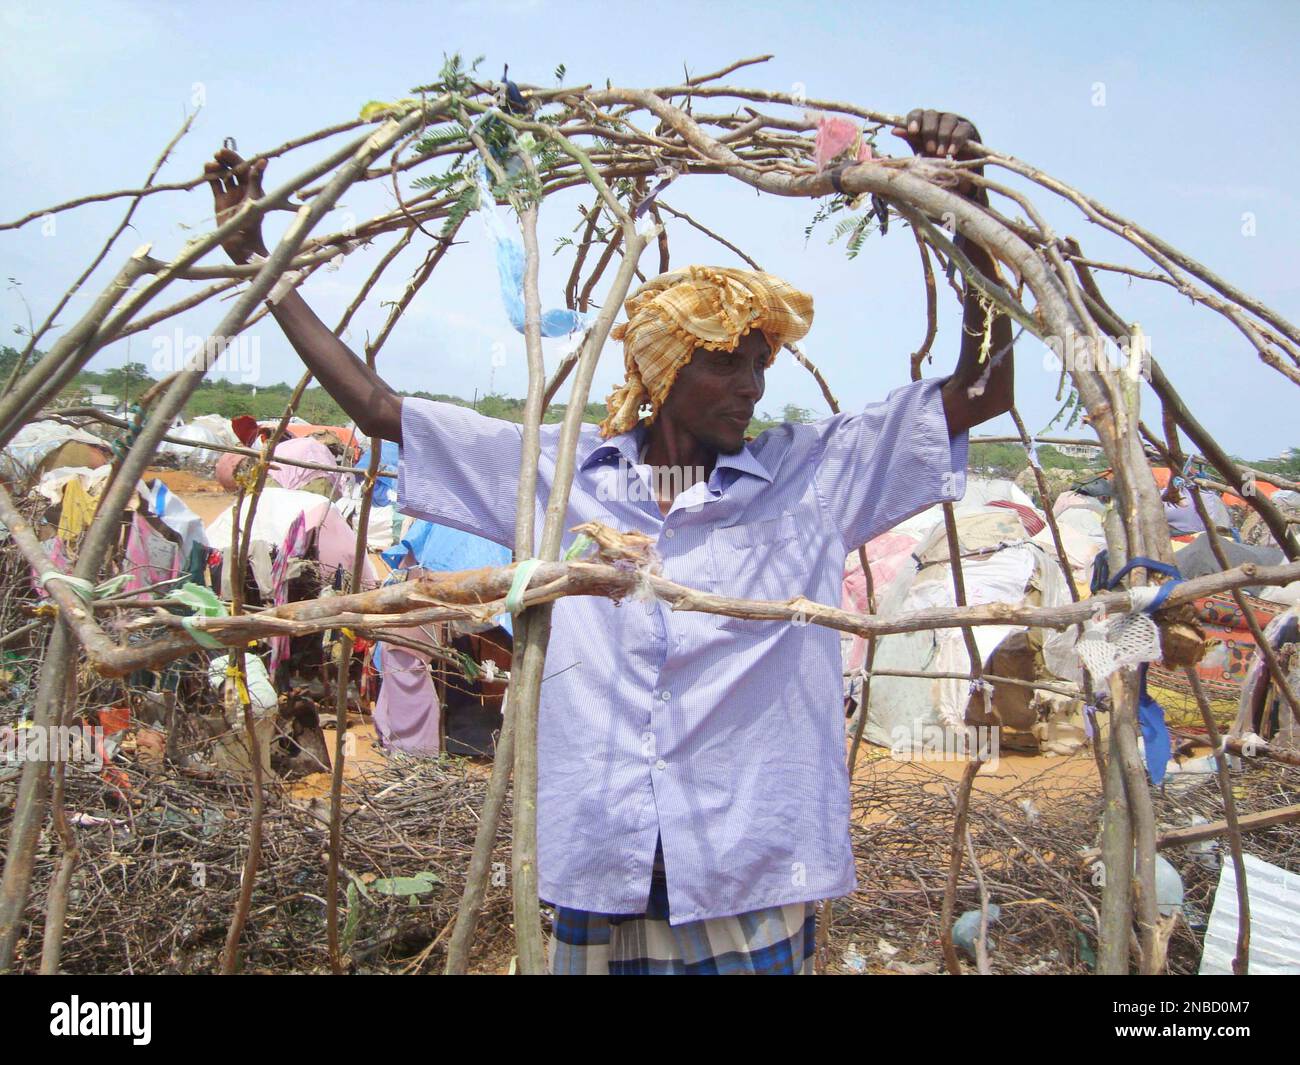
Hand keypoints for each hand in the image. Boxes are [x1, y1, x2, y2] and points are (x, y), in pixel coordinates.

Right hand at [204, 148, 268, 264]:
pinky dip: (209, 176)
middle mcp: (242, 189)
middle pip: (233, 169)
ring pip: (222, 175)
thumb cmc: (253, 222)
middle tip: (217, 154)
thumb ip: (256, 180)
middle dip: (225, 160)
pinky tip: (206, 169)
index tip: (224, 152)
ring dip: (217, 167)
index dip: (235, 158)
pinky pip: (214, 185)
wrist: (242, 243)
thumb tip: (264, 160)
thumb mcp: (255, 198)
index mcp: (254, 187)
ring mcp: (231, 194)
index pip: (244, 167)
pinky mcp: (220, 201)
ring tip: (211, 164)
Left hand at [891, 109, 980, 159]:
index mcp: (923, 123)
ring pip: (947, 120)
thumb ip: (911, 139)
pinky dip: (956, 140)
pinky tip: (952, 152)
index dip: (914, 120)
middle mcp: (937, 118)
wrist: (956, 167)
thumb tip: (894, 130)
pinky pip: (961, 129)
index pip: (916, 113)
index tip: (913, 131)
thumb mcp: (921, 150)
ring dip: (943, 136)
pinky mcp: (966, 129)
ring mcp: (953, 122)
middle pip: (931, 115)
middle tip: (930, 149)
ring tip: (941, 153)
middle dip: (929, 131)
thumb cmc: (934, 157)